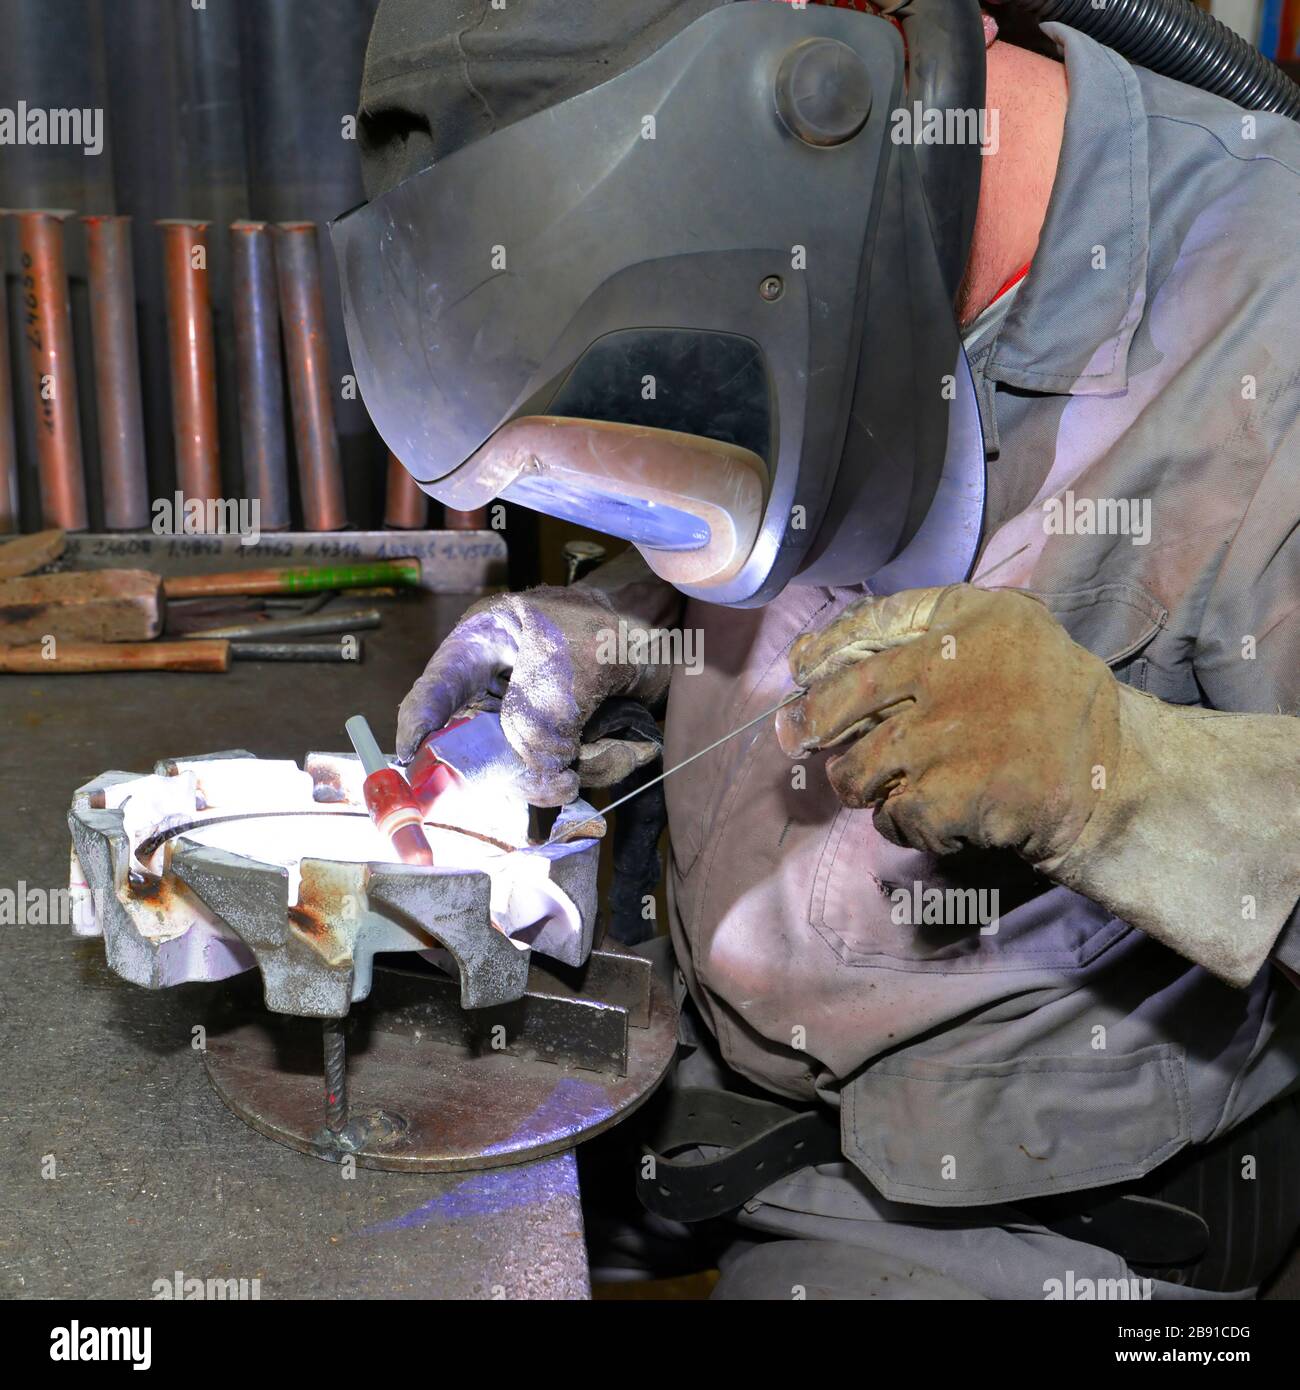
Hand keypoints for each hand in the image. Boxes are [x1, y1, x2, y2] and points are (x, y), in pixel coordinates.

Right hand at [396, 584, 667, 804]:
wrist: (665, 626)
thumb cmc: (609, 624)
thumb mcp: (570, 668)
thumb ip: (542, 723)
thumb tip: (540, 778)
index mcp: (481, 646)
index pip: (433, 693)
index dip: (418, 735)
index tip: (416, 772)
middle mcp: (498, 685)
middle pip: (479, 748)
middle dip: (523, 770)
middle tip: (558, 777)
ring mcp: (530, 714)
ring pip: (532, 768)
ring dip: (582, 764)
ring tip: (616, 734)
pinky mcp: (564, 735)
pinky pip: (569, 770)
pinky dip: (604, 762)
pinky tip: (627, 739)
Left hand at [775, 585, 1119, 862]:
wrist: (1115, 779)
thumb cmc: (1056, 705)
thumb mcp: (1013, 634)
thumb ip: (936, 630)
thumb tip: (835, 658)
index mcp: (968, 619)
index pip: (872, 620)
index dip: (824, 646)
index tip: (798, 666)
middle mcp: (948, 669)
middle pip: (840, 698)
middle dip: (808, 723)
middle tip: (797, 737)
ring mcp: (945, 736)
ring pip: (856, 768)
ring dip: (857, 783)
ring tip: (883, 786)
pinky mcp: (949, 795)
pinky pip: (891, 815)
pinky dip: (901, 822)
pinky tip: (935, 815)